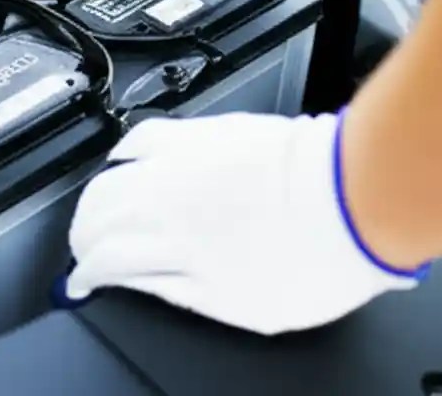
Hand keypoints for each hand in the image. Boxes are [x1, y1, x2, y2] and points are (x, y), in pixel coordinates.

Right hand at [64, 112, 426, 335]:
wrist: (359, 196)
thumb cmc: (322, 255)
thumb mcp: (250, 307)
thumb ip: (189, 294)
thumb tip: (150, 286)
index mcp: (179, 252)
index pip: (107, 261)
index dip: (87, 275)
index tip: (84, 283)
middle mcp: (170, 203)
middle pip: (99, 216)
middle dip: (82, 237)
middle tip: (84, 251)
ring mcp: (182, 164)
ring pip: (112, 178)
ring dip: (95, 200)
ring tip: (95, 213)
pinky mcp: (204, 134)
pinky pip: (144, 137)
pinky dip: (123, 155)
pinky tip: (123, 160)